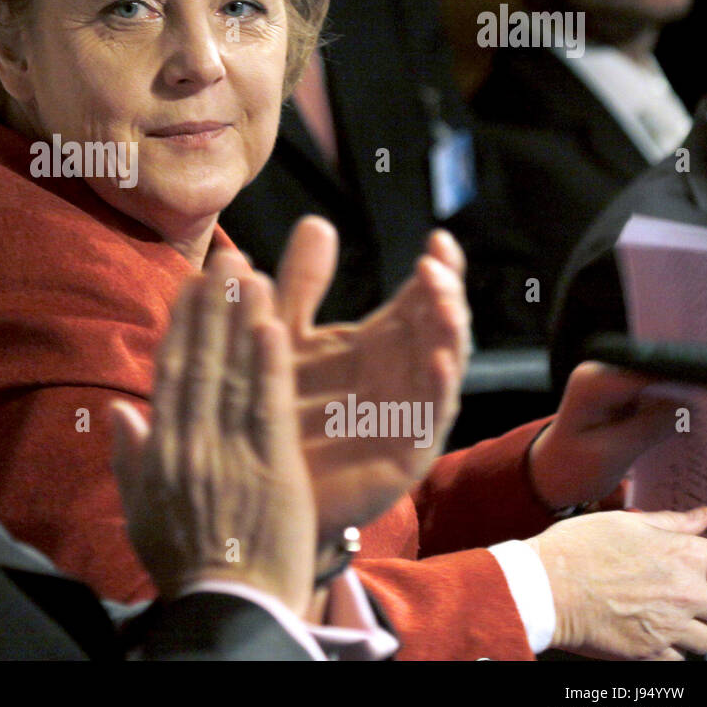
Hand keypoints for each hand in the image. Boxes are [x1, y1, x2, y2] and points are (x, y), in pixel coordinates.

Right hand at [111, 249, 315, 618]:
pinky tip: (272, 325)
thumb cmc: (186, 563)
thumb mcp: (142, 511)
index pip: (170, 375)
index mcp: (161, 453)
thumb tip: (120, 408)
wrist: (227, 611)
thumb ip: (130, 457)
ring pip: (233, 376)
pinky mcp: (270, 471)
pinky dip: (269, 365)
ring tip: (251, 274)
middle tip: (222, 261)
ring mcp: (229, 456)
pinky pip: (266, 408)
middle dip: (210, 310)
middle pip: (200, 364)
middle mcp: (190, 445)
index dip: (181, 327)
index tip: (190, 288)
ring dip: (240, 322)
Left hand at [276, 216, 468, 543]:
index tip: (437, 238)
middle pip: (440, 326)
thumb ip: (301, 285)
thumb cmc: (276, 408)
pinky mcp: (402, 455)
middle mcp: (401, 376)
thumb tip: (317, 222)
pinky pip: (428, 419)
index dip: (435, 270)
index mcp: (377, 345)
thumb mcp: (284, 335)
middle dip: (445, 293)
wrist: (258, 485)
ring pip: (444, 367)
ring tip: (443, 300)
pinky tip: (435, 358)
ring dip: (449, 332)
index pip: (420, 300)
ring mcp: (407, 415)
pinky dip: (436, 387)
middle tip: (435, 263)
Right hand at [526, 506, 706, 659]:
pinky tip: (660, 638)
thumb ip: (670, 522)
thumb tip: (702, 516)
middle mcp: (684, 593)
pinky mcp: (650, 652)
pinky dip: (675, 651)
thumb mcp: (624, 523)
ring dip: (706, 632)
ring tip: (687, 622)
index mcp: (681, 555)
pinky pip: (680, 660)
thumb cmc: (576, 548)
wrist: (541, 587)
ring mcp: (669, 627)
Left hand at [529, 361, 682, 509]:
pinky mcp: (621, 394)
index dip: (679, 385)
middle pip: (654, 375)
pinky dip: (665, 412)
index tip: (695, 408)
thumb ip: (651, 427)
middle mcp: (601, 372)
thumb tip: (688, 406)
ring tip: (679, 431)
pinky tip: (673, 431)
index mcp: (593, 381)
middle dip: (677, 396)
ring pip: (657, 386)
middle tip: (688, 425)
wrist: (553, 475)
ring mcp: (611, 382)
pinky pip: (652, 396)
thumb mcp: (614, 454)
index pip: (649, 372)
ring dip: (673, 406)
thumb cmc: (572, 468)